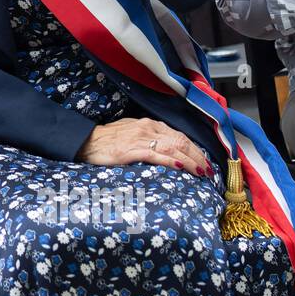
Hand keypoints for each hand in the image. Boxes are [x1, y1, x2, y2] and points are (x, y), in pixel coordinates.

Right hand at [76, 117, 213, 175]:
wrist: (86, 141)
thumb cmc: (107, 140)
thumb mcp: (131, 132)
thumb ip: (148, 138)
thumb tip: (166, 149)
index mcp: (149, 124)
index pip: (179, 136)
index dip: (194, 149)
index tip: (204, 161)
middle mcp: (147, 128)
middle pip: (180, 142)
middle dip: (197, 156)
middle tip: (208, 170)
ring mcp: (140, 139)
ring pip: (173, 148)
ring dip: (190, 161)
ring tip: (200, 171)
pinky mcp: (131, 150)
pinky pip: (156, 155)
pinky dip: (171, 161)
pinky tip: (181, 166)